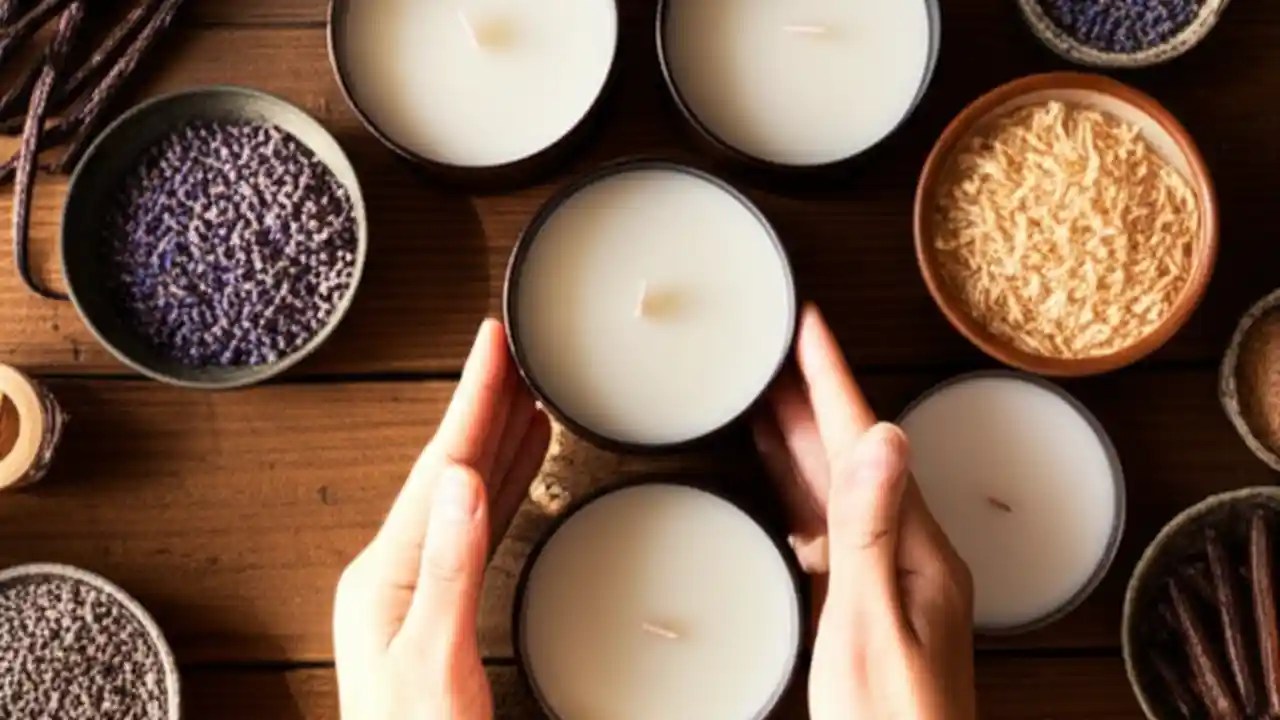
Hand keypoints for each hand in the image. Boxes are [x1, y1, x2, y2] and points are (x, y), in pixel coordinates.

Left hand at [334, 320, 551, 719]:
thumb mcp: (435, 658)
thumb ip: (450, 567)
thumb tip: (462, 482)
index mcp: (387, 573)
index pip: (440, 468)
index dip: (472, 400)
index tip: (491, 345)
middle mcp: (396, 568)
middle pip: (452, 467)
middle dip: (486, 404)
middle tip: (513, 348)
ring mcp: (415, 584)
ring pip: (466, 491)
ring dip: (499, 439)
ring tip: (527, 395)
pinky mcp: (438, 602)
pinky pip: (476, 526)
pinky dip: (502, 488)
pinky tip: (516, 470)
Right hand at [753, 305, 976, 719]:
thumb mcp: (871, 624)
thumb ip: (868, 532)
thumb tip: (883, 437)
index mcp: (917, 549)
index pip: (867, 442)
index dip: (834, 380)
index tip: (809, 325)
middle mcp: (910, 554)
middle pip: (851, 456)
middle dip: (809, 398)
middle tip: (774, 348)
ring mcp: (892, 580)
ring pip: (838, 491)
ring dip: (801, 444)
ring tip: (766, 400)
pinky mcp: (871, 606)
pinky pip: (832, 533)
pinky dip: (802, 501)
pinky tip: (784, 492)